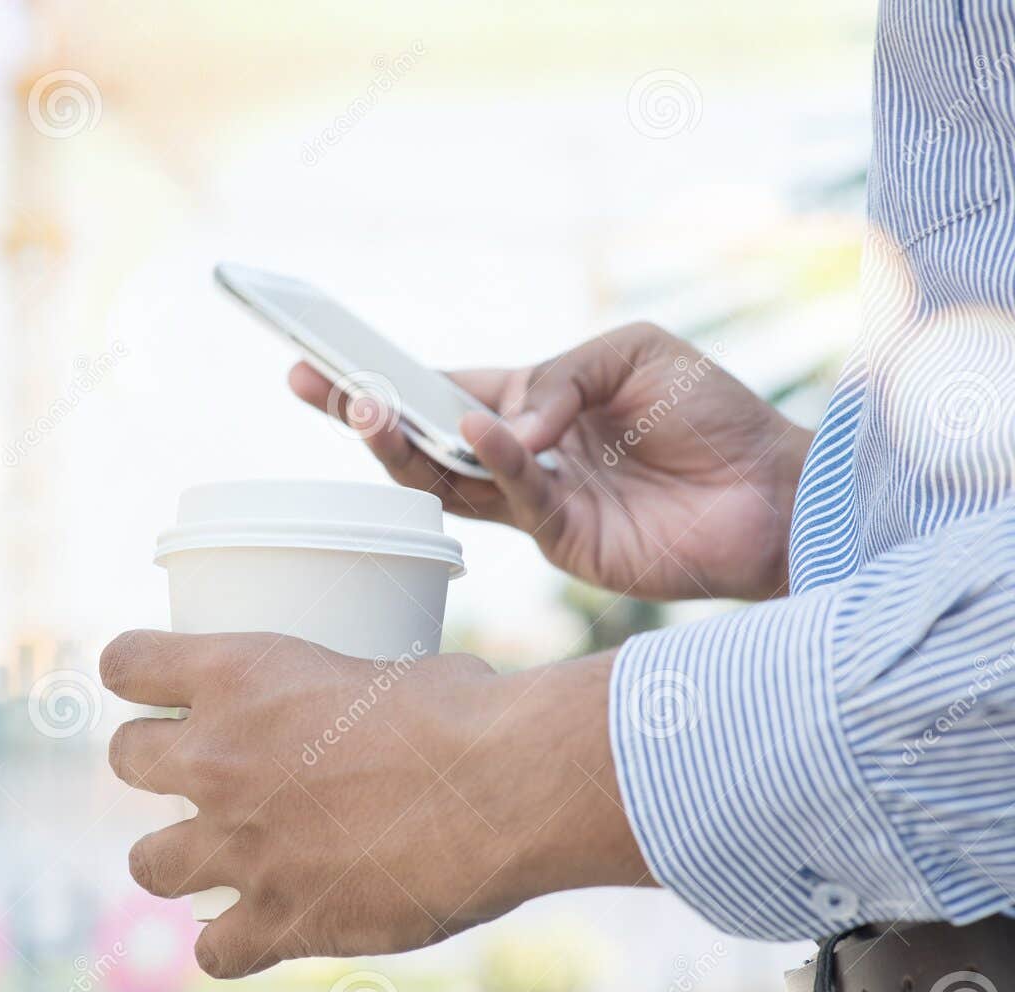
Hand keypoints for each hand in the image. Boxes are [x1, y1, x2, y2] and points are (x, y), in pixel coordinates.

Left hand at [100, 630, 647, 978]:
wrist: (504, 789)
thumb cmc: (468, 713)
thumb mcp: (391, 670)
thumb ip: (348, 693)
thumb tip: (374, 710)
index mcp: (238, 675)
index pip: (126, 662)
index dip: (134, 672)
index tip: (151, 683)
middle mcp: (217, 759)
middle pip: (126, 758)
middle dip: (153, 762)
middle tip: (197, 771)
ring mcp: (239, 846)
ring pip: (147, 864)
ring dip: (175, 858)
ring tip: (214, 857)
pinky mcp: (278, 920)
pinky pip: (212, 951)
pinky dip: (231, 944)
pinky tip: (259, 932)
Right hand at [290, 322, 813, 600]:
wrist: (778, 488)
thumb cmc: (711, 411)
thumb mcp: (632, 354)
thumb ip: (560, 377)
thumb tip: (503, 423)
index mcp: (532, 405)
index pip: (441, 391)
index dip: (385, 378)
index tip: (323, 356)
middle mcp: (522, 456)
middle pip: (423, 439)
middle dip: (363, 414)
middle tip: (311, 386)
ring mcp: (537, 504)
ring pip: (448, 479)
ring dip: (404, 445)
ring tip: (367, 409)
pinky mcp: (565, 541)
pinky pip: (516, 498)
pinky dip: (497, 461)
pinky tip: (482, 430)